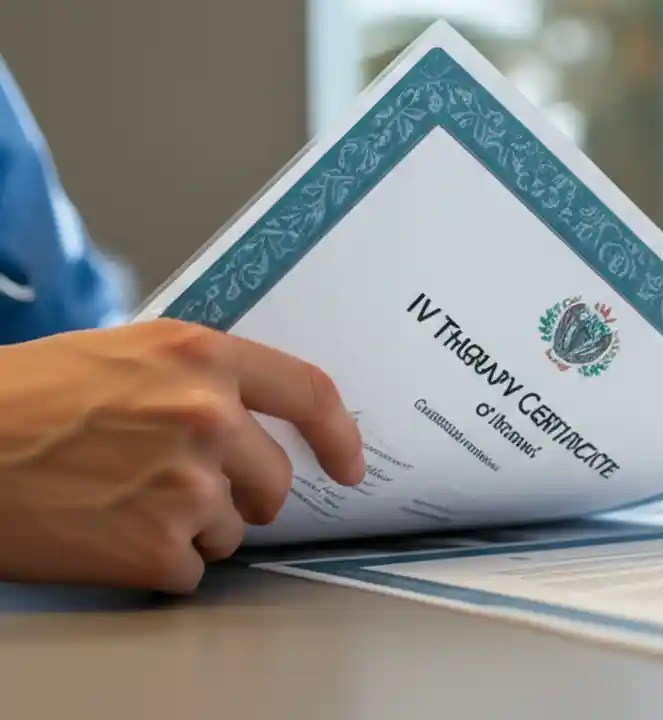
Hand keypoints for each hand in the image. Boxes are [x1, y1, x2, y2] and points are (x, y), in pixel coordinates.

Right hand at [0, 319, 363, 591]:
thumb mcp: (123, 354)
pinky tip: (105, 533)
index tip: (350, 466)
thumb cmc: (24, 399)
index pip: (309, 393)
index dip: (339, 436)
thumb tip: (254, 415)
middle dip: (244, 496)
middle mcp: (207, 416)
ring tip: (120, 501)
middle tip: (182, 490)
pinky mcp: (158, 547)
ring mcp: (187, 484)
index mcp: (201, 357)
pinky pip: (190, 571)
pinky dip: (154, 563)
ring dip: (190, 529)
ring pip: (233, 531)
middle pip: (276, 481)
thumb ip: (197, 377)